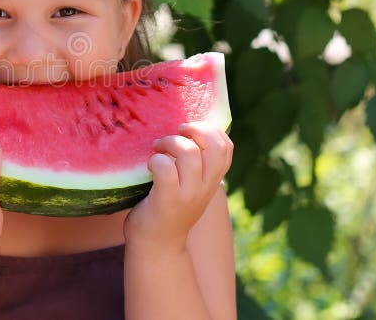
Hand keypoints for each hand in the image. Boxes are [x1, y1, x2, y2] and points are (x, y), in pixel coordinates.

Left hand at [124, 122, 232, 254]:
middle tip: (175, 132)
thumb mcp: (190, 187)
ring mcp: (188, 195)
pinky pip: (165, 169)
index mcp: (212, 181)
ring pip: (189, 154)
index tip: (189, 130)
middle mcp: (205, 188)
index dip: (210, 130)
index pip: (226, 147)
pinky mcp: (167, 201)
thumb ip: (195, 167)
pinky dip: (155, 160)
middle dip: (194, 130)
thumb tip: (186, 134)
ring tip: (157, 148)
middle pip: (213, 147)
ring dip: (169, 143)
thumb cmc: (168, 209)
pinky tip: (149, 165)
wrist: (157, 246)